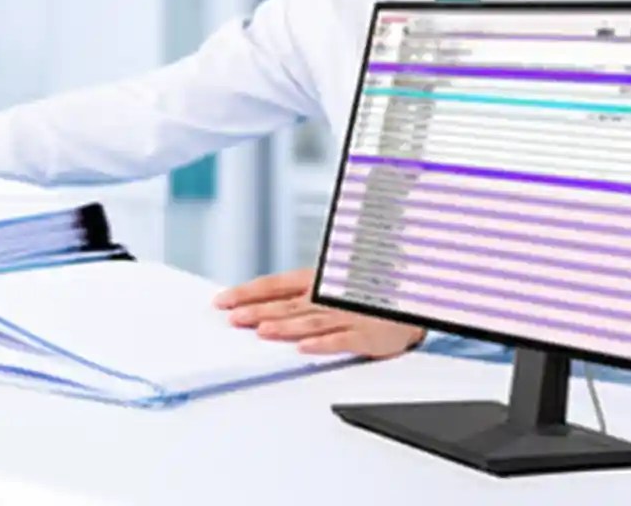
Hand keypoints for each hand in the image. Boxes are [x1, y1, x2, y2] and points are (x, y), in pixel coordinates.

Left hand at [213, 267, 424, 358]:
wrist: (408, 301)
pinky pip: (342, 339)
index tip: (221, 302)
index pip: (273, 285)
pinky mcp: (365, 334)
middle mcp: (326, 297)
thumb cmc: (361, 296)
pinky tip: (305, 348)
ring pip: (310, 320)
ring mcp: (346, 314)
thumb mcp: (325, 287)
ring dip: (286, 326)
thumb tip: (256, 309)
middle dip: (258, 311)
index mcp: (313, 281)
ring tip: (263, 332)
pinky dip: (323, 343)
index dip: (246, 293)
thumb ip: (293, 296)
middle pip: (287, 304)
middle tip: (234, 319)